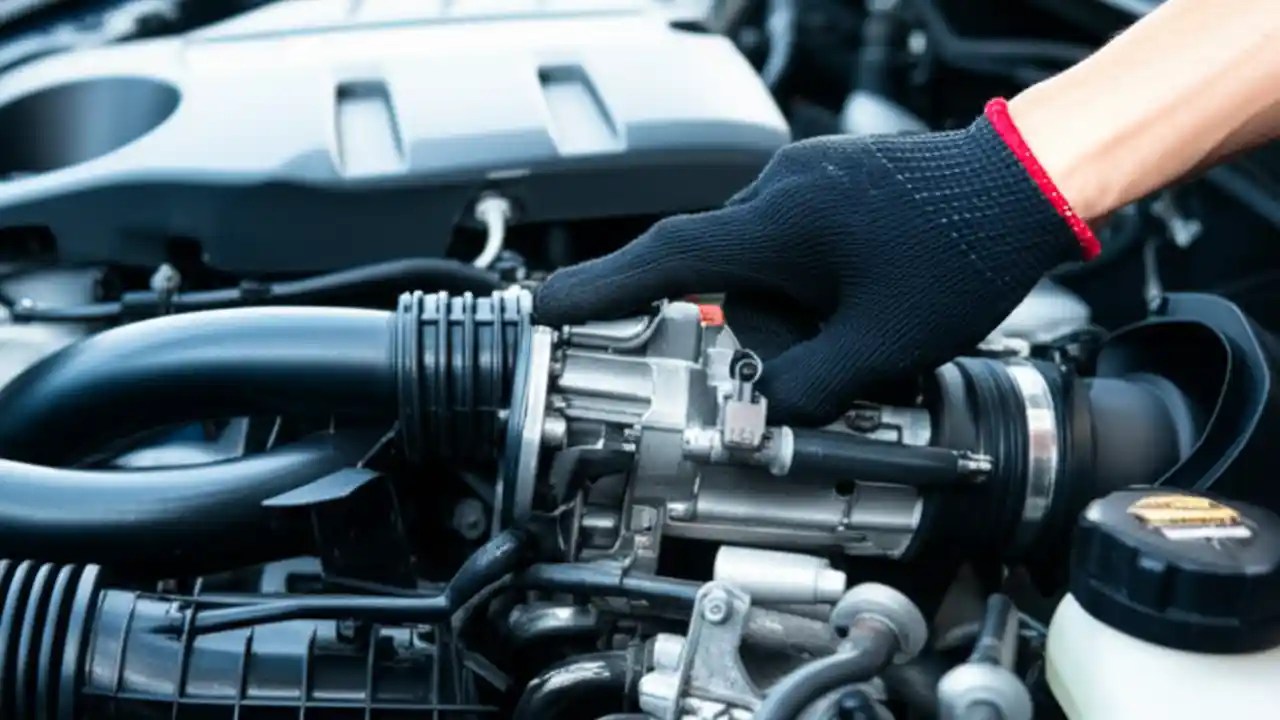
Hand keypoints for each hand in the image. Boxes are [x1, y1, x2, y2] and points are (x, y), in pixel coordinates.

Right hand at [535, 106, 1089, 424]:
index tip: (544, 311)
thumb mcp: (883, 343)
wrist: (1026, 185)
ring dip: (795, 315)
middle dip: (760, 336)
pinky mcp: (823, 191)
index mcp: (777, 225)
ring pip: (758, 271)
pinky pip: (787, 250)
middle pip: (720, 284)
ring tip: (864, 329)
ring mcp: (800, 186)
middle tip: (821, 366)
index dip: (595, 291)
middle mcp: (776, 194)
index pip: (661, 260)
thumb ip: (809, 388)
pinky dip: (807, 289)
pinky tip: (861, 303)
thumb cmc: (964, 250)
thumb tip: (766, 413)